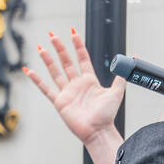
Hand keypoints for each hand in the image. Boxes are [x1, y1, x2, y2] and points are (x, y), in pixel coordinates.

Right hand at [23, 29, 125, 144]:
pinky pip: (46, 89)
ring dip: (48, 60)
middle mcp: (77, 84)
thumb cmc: (107, 115)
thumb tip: (133, 58)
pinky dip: (37, 80)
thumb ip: (122, 76)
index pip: (82, 58)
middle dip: (60, 48)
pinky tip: (29, 71)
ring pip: (55, 72)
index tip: (73, 32)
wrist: (99, 131)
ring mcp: (67, 93)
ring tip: (40, 48)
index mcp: (90, 80)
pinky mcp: (59, 102)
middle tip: (52, 34)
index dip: (77, 45)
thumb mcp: (117, 92)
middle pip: (66, 62)